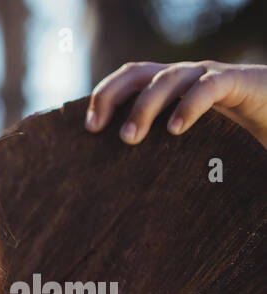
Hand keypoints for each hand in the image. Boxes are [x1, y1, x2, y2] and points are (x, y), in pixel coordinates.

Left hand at [85, 61, 266, 148]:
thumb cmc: (229, 134)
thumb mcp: (184, 143)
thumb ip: (155, 152)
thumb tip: (117, 188)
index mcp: (167, 89)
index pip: (127, 79)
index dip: (104, 95)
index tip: (88, 128)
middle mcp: (184, 78)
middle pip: (139, 74)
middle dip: (113, 97)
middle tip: (100, 131)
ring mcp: (209, 76)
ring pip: (169, 79)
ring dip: (144, 106)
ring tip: (130, 137)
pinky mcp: (235, 82)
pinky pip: (208, 87)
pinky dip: (188, 106)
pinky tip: (175, 129)